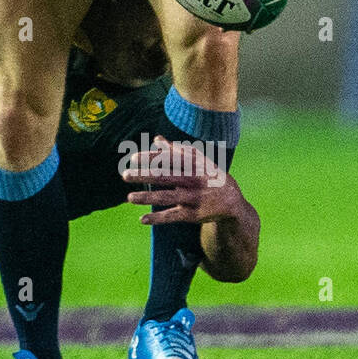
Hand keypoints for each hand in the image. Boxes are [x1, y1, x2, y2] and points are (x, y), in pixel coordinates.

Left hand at [122, 137, 237, 224]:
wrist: (233, 203)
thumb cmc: (212, 176)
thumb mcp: (200, 161)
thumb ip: (178, 150)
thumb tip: (156, 139)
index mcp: (194, 165)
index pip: (169, 159)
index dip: (151, 158)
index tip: (133, 157)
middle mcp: (193, 181)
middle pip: (165, 177)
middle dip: (144, 176)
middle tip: (125, 175)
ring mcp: (193, 198)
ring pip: (167, 197)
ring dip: (147, 197)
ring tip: (129, 197)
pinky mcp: (194, 215)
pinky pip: (173, 216)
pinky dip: (158, 218)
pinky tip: (142, 219)